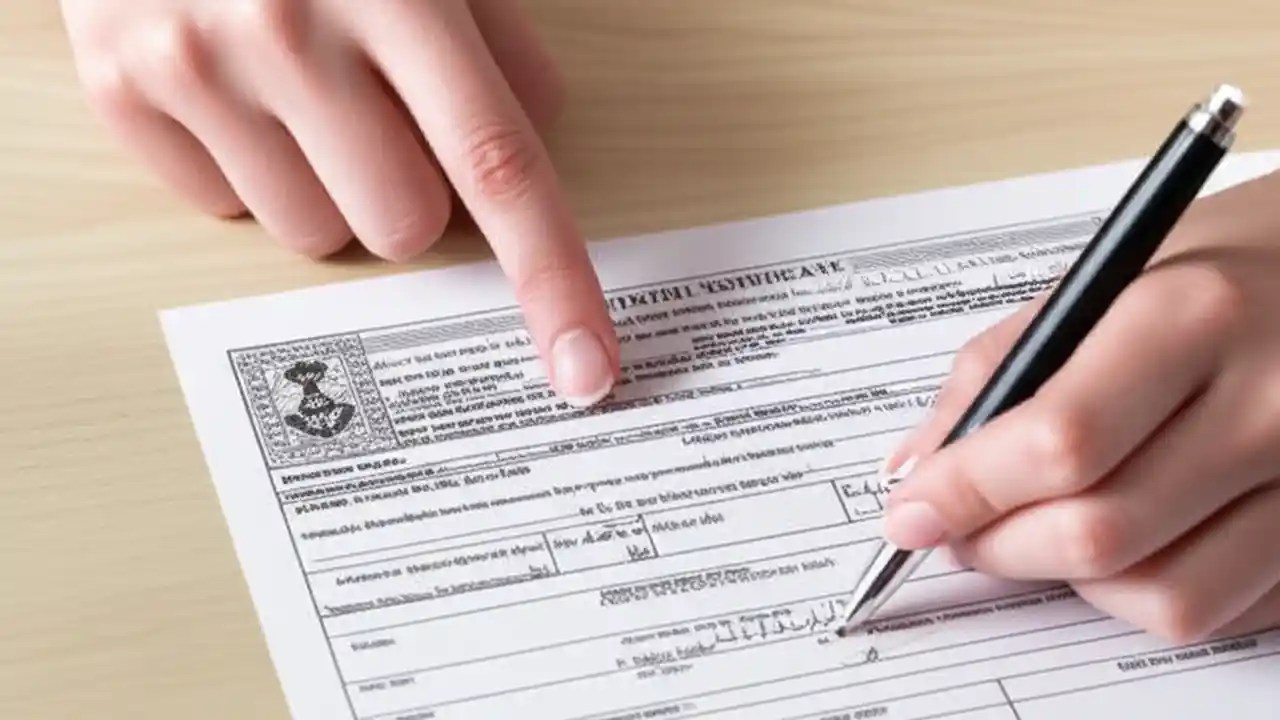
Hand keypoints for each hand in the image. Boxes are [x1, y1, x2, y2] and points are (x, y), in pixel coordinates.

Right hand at [60, 0, 618, 405]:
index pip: (499, 168)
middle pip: (404, 228)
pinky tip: (237, 88)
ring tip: (301, 90)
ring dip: (330, 186)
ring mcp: (195, 66)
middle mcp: (290, 35)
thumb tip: (531, 144)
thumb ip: (496, 39)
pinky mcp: (121, 89)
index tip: (586, 366)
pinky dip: (248, 169)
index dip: (553, 279)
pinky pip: (224, 209)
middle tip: (383, 113)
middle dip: (413, 192)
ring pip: (316, 235)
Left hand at [882, 170, 1279, 643]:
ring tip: (1046, 526)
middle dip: (997, 545)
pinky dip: (1149, 591)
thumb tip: (918, 471)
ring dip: (1072, 582)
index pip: (1059, 442)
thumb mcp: (1107, 277)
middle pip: (1099, 532)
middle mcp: (1271, 404)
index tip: (911, 512)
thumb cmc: (1224, 262)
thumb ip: (1001, 371)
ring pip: (1163, 597)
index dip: (966, 491)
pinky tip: (1131, 537)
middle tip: (960, 529)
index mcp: (1195, 317)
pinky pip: (1223, 609)